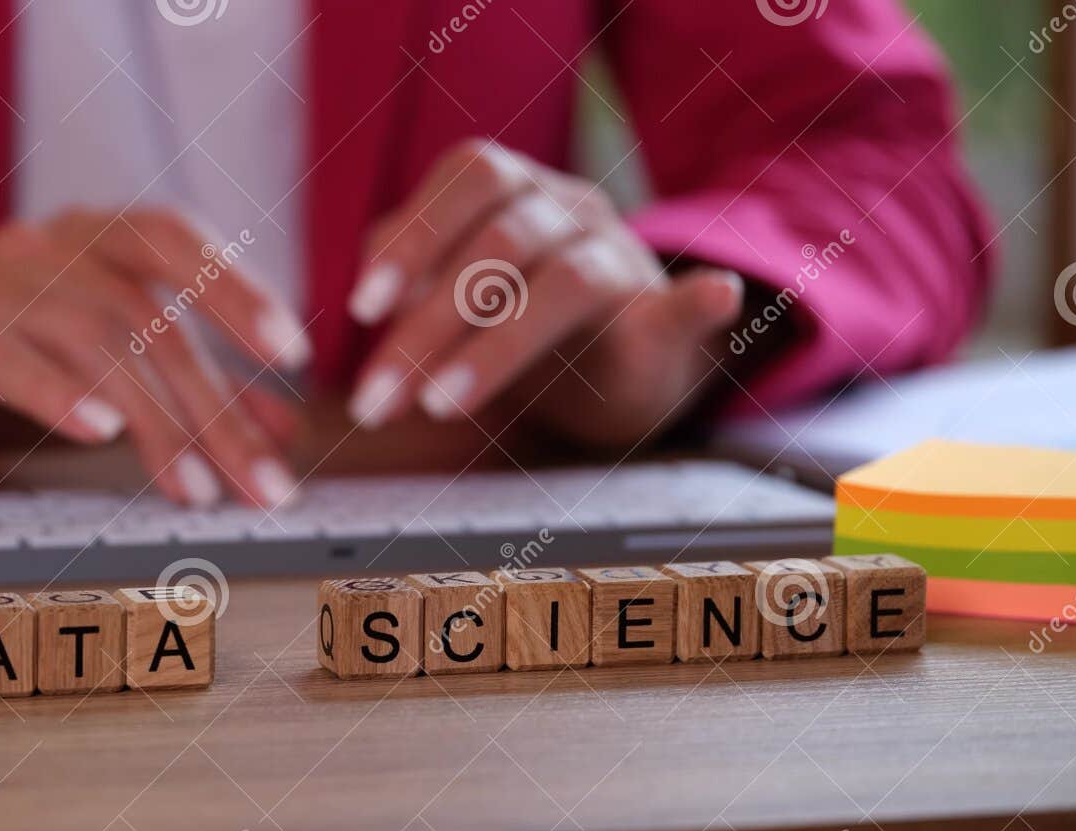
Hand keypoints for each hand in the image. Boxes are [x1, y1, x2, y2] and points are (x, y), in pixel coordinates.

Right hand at [0, 210, 309, 507]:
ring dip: (156, 422)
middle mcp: (43, 247)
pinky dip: (59, 395)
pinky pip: (8, 360)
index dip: (238, 289)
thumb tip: (282, 428)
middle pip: (148, 313)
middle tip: (263, 478)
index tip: (295, 353)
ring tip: (196, 491)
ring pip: (94, 343)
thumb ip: (193, 386)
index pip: (177, 241)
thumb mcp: (103, 365)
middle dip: (216, 401)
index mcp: (87, 236)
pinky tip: (101, 434)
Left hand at [345, 139, 742, 444]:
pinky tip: (714, 297)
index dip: (414, 234)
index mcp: (518, 190)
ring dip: (493, 349)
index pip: (469, 177)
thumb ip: (412, 278)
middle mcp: (571, 211)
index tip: (363, 308)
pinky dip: (701, 300)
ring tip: (438, 407)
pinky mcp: (664, 322)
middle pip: (501, 242)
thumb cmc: (518, 315)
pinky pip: (689, 304)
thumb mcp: (456, 290)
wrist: (618, 361)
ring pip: (565, 282)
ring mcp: (623, 261)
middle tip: (378, 400)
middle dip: (428, 323)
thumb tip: (361, 296)